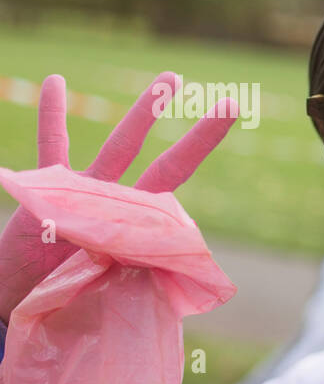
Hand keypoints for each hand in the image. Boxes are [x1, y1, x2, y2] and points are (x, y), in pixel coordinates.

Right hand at [0, 73, 238, 323]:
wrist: (21, 302)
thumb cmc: (70, 304)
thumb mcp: (117, 297)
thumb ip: (150, 283)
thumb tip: (183, 275)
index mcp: (143, 232)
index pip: (186, 207)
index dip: (213, 188)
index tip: (240, 167)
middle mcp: (122, 207)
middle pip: (169, 167)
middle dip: (200, 139)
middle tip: (231, 104)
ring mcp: (87, 195)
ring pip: (123, 147)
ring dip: (146, 113)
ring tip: (174, 79)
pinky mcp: (47, 192)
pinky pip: (52, 148)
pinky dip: (53, 117)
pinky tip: (56, 81)